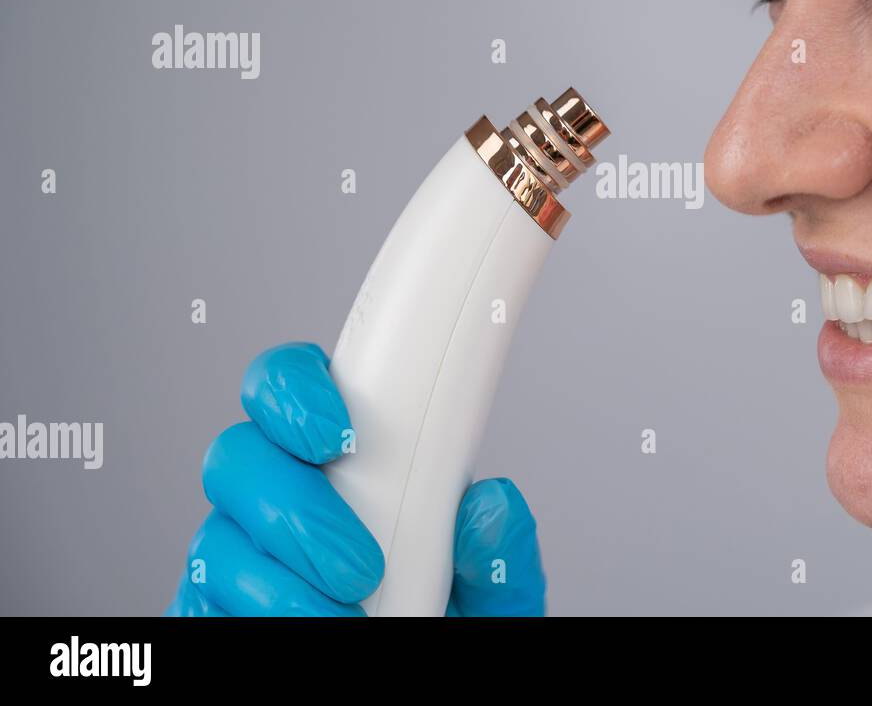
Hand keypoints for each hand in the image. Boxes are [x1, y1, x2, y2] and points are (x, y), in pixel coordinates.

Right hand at [165, 342, 545, 615]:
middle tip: (357, 563)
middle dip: (291, 507)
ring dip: (274, 581)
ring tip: (341, 615)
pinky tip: (302, 627)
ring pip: (213, 539)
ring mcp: (237, 557)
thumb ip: (497, 550)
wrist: (421, 658)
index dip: (293, 392)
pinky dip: (247, 616)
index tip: (335, 436)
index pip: (286, 388)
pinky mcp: (212, 610)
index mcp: (342, 460)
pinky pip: (199, 602)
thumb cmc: (445, 613)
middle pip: (237, 458)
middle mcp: (276, 497)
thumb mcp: (489, 588)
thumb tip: (491, 505)